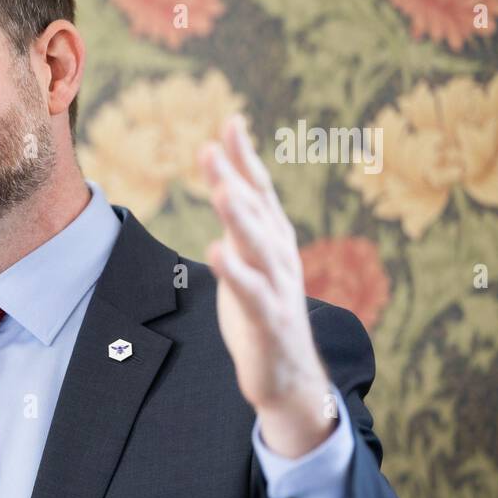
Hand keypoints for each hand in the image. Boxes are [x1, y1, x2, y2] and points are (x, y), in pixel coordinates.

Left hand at [199, 116, 334, 458]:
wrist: (288, 376)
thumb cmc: (263, 313)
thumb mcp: (250, 261)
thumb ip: (242, 224)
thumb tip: (229, 181)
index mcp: (273, 239)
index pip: (259, 190)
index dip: (245, 157)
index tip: (231, 121)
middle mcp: (279, 256)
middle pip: (255, 209)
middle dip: (234, 176)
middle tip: (210, 145)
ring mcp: (276, 287)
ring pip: (256, 245)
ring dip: (239, 216)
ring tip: (221, 189)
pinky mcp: (267, 320)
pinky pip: (250, 292)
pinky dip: (235, 272)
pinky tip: (217, 252)